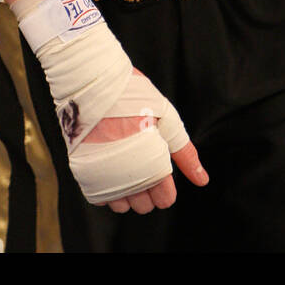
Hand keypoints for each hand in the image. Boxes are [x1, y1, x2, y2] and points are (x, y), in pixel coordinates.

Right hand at [81, 66, 208, 212]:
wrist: (93, 78)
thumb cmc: (133, 94)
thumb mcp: (167, 117)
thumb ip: (185, 152)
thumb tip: (202, 179)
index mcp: (152, 160)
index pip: (164, 199)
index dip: (166, 189)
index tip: (161, 174)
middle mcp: (127, 173)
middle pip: (143, 205)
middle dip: (147, 191)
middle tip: (143, 164)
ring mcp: (103, 173)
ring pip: (120, 204)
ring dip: (126, 193)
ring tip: (126, 165)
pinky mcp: (82, 169)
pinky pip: (98, 196)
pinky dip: (105, 189)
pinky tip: (110, 168)